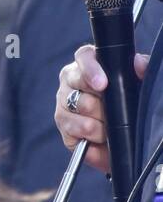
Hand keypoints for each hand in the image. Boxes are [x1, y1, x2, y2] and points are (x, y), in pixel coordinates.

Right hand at [54, 45, 148, 172]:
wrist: (120, 122)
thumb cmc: (123, 94)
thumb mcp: (133, 79)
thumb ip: (140, 67)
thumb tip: (139, 65)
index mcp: (85, 64)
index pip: (83, 58)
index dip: (91, 71)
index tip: (102, 85)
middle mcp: (69, 83)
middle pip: (80, 95)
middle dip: (100, 109)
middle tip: (113, 113)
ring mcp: (62, 106)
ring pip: (79, 120)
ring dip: (99, 128)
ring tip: (109, 129)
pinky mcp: (63, 128)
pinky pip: (76, 138)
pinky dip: (93, 142)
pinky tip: (101, 140)